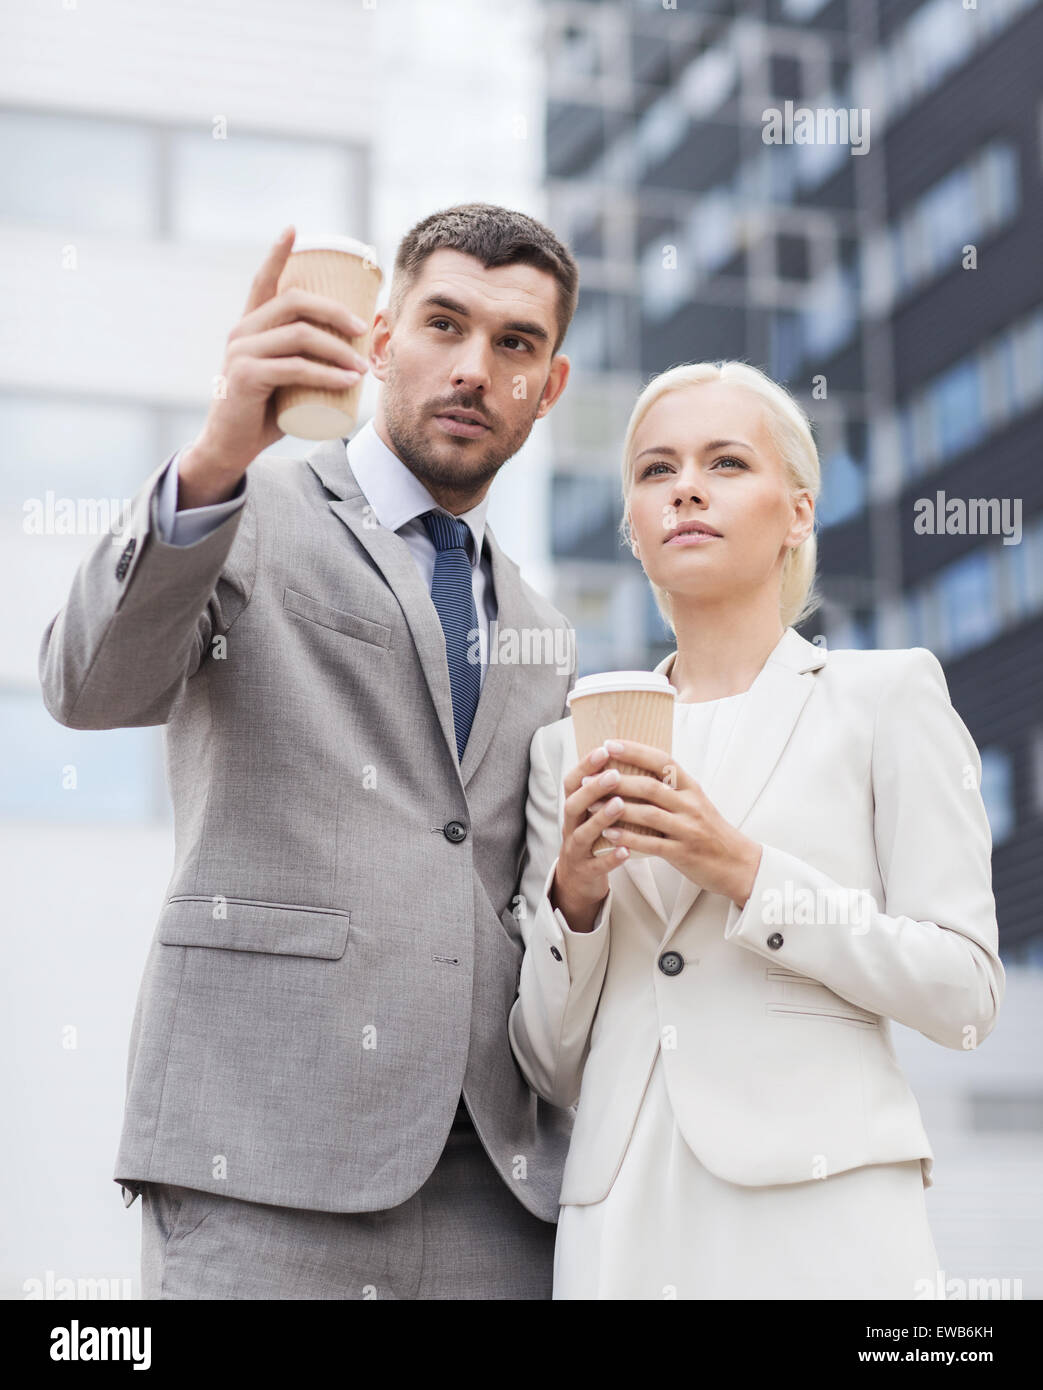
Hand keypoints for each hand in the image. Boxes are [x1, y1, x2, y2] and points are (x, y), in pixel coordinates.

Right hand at [178, 226, 371, 505]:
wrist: (231, 446)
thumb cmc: (264, 412)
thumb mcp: (286, 379)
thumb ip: (304, 361)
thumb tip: (353, 353)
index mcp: (250, 326)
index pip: (262, 281)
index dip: (277, 254)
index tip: (293, 229)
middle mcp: (242, 331)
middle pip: (295, 302)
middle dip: (335, 311)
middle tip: (363, 329)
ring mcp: (241, 352)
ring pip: (300, 336)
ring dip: (338, 349)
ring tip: (363, 366)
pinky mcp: (246, 376)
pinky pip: (295, 368)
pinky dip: (327, 373)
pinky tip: (348, 380)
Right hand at [550, 745, 630, 931]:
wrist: (577, 881)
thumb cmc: (592, 839)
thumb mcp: (590, 814)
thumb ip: (603, 792)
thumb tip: (627, 757)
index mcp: (574, 810)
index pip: (572, 783)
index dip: (584, 766)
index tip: (603, 750)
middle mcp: (570, 828)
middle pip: (573, 805)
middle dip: (592, 789)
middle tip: (614, 775)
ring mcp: (576, 851)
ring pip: (583, 834)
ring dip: (600, 818)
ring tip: (620, 805)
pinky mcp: (585, 872)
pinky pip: (597, 866)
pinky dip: (611, 858)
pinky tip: (626, 850)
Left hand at [586, 739, 762, 907]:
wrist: (737, 863)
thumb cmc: (710, 831)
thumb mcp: (695, 802)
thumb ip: (671, 788)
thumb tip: (637, 769)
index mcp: (692, 788)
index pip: (662, 761)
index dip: (635, 751)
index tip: (610, 744)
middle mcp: (691, 805)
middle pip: (650, 786)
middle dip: (617, 780)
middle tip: (591, 777)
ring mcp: (688, 829)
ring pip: (648, 814)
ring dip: (617, 809)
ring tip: (592, 804)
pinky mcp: (683, 853)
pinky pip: (651, 844)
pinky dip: (628, 838)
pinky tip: (608, 834)